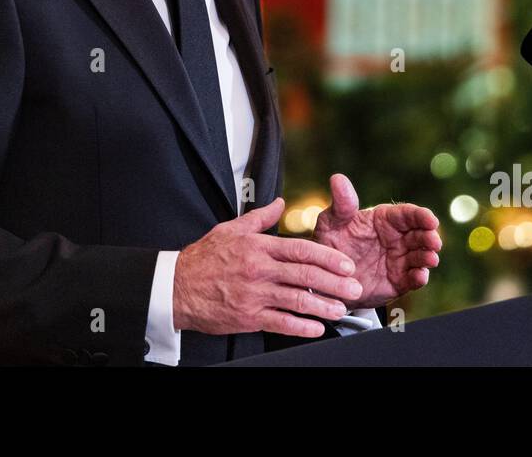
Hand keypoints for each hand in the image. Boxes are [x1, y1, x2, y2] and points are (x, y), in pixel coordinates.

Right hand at [172, 197, 363, 337]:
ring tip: (342, 309)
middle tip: (355, 287)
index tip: (346, 264)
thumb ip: (260, 217)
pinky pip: (281, 322)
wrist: (176, 287)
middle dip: (335, 282)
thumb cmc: (204, 258)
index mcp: (258, 247)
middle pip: (305, 275)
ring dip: (323, 306)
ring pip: (297, 300)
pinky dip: (302, 327)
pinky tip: (317, 328)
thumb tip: (280, 203)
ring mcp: (254, 294)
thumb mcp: (231, 229)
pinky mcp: (248, 316)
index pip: (300, 250)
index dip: (328, 257)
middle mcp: (259, 270)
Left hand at [312, 174, 441, 308]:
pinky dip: (419, 277)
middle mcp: (397, 238)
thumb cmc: (331, 242)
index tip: (431, 220)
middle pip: (420, 234)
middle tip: (434, 242)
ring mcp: (399, 260)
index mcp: (385, 219)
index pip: (408, 214)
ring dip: (428, 257)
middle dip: (430, 237)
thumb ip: (341, 204)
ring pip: (421, 256)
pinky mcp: (398, 281)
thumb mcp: (332, 222)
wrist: (327, 277)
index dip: (422, 216)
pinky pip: (412, 279)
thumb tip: (337, 178)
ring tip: (430, 259)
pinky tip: (420, 276)